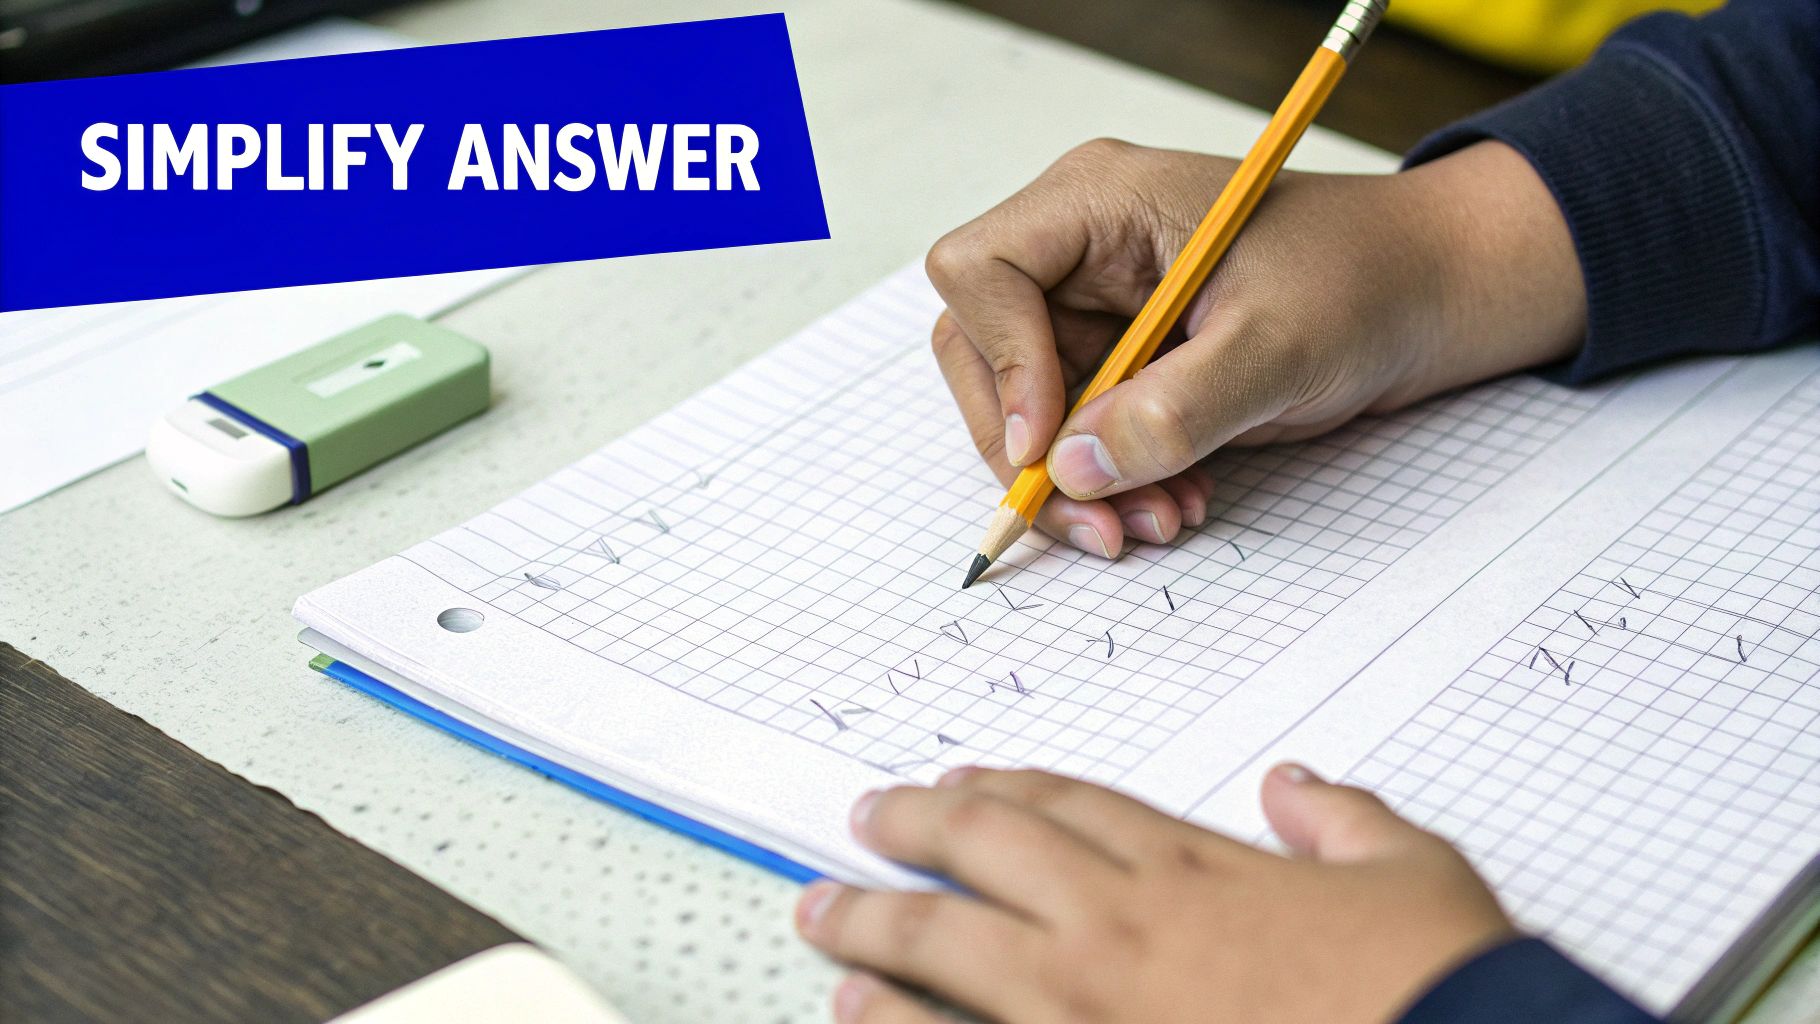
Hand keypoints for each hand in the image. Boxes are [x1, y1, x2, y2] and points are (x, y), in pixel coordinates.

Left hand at [795, 764, 1515, 1023]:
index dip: (1005, 788)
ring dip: (875, 930)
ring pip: (947, 951)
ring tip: (823, 918)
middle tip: (862, 823)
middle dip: (911, 831)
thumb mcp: (1414, 872)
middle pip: (983, 853)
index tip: (960, 782)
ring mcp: (1088, 1009)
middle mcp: (1122, 927)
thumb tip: (1301, 784)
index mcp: (1193, 868)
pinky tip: (858, 1013)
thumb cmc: (1435, 980)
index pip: (1070, 805)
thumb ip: (1347, 818)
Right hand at [928, 138, 1584, 556]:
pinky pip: (1079, 435)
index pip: (979, 272)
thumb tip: (1073, 471)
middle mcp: (1079, 250)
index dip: (998, 364)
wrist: (1428, 294)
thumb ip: (1174, 410)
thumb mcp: (1277, 347)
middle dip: (1031, 451)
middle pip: (981, 353)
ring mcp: (1095, 308)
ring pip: (1026, 410)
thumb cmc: (1365, 279)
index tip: (1046, 446)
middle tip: (1095, 521)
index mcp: (1099, 202)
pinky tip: (1175, 501)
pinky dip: (1114, 482)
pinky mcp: (1121, 361)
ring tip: (1159, 520)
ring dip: (1078, 483)